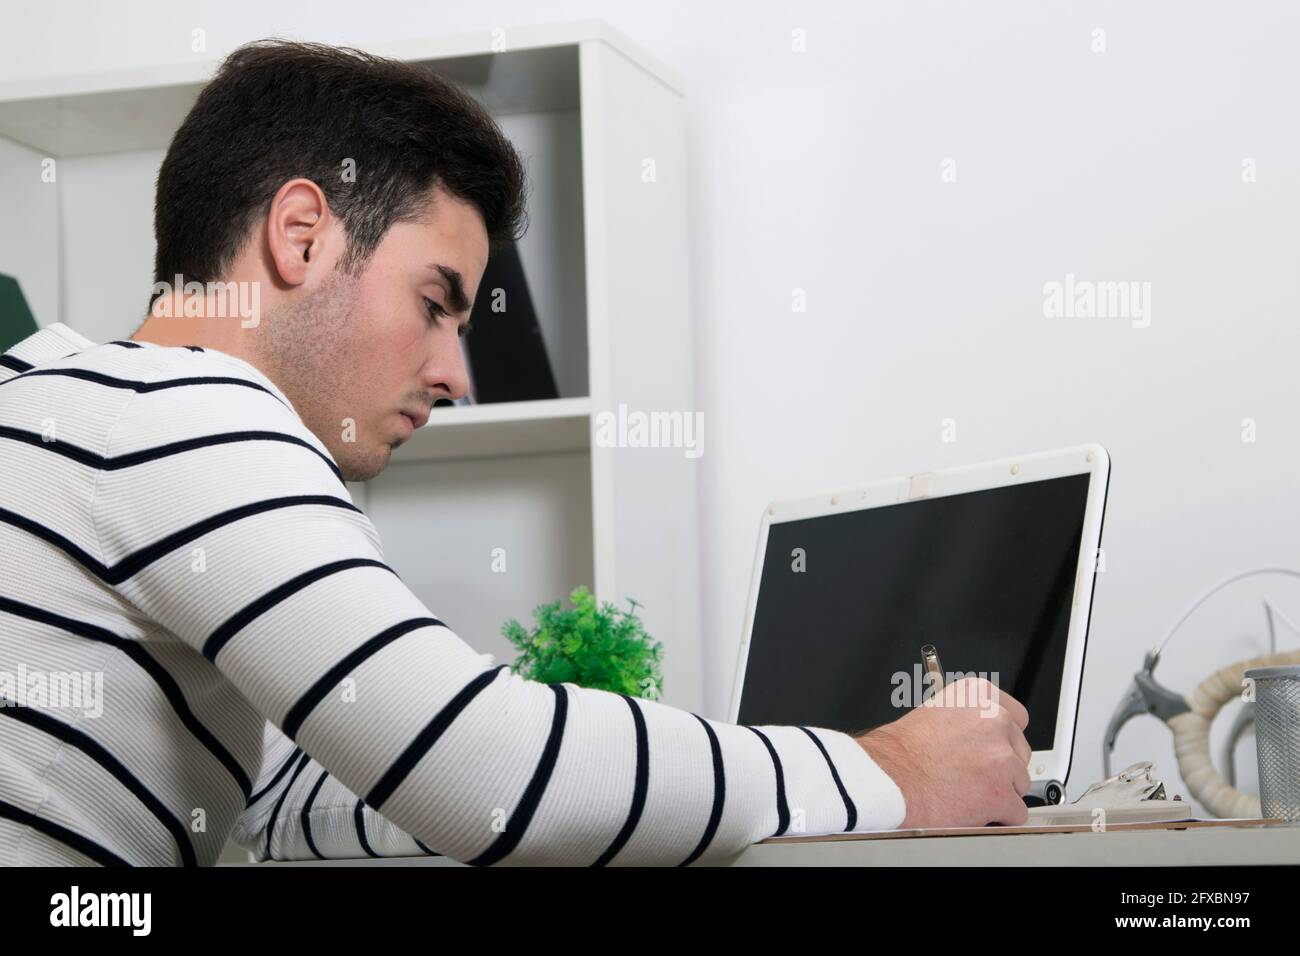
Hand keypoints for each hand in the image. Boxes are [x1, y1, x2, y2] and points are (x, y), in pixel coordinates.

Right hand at [856, 676, 1031, 827]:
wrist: (887, 778)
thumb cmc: (899, 751)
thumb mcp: (934, 714)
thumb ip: (966, 721)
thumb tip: (980, 737)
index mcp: (977, 696)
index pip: (1016, 716)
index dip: (1003, 738)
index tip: (995, 747)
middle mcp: (994, 720)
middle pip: (1020, 751)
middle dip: (1002, 767)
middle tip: (974, 775)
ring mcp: (1002, 758)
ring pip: (1019, 783)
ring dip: (999, 792)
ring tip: (965, 792)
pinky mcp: (1002, 794)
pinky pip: (1016, 812)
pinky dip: (998, 816)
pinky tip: (973, 810)